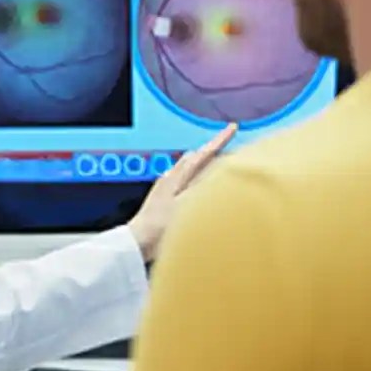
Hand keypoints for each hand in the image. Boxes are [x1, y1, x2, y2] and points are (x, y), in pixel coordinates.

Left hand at [126, 123, 237, 261]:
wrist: (137, 243)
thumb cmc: (159, 227)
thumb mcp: (185, 206)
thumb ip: (202, 188)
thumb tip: (221, 173)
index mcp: (177, 176)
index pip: (203, 154)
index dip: (219, 140)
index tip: (233, 127)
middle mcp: (171, 178)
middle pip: (196, 158)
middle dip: (214, 149)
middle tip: (230, 142)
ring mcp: (168, 188)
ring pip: (191, 168)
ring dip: (207, 163)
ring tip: (221, 161)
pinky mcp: (166, 200)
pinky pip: (188, 181)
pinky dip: (200, 178)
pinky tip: (203, 186)